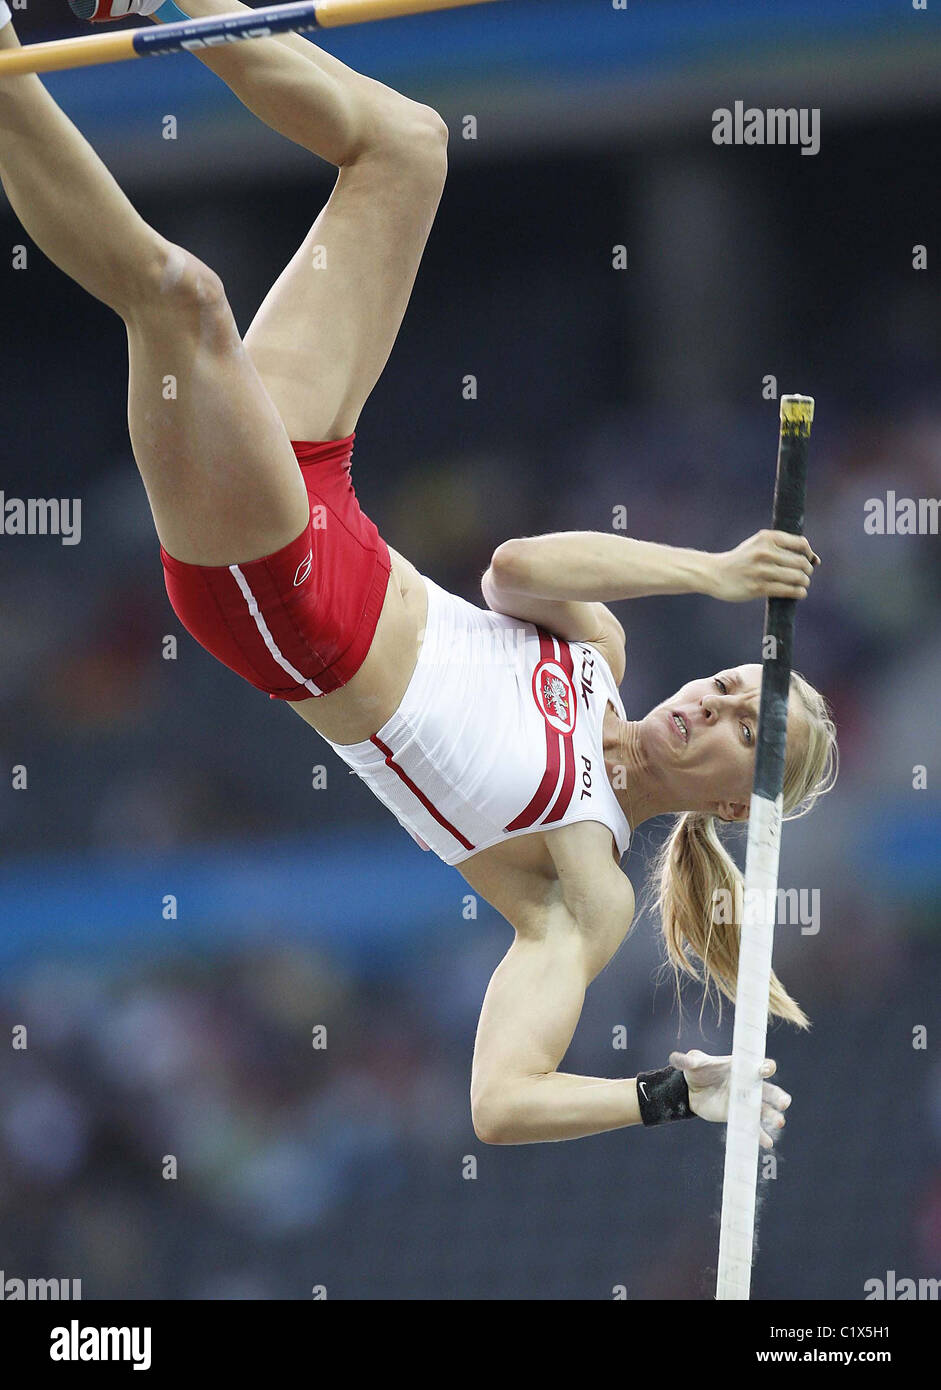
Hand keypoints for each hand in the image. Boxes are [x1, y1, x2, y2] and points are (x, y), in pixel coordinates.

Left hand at [669, 1049, 790, 1149]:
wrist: (692, 1090)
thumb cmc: (697, 1071)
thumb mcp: (692, 1063)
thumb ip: (686, 1060)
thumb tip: (674, 1057)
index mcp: (740, 1068)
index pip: (756, 1065)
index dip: (764, 1066)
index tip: (766, 1069)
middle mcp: (747, 1085)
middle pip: (767, 1089)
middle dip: (777, 1095)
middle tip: (785, 1102)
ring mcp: (745, 1102)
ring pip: (763, 1109)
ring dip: (772, 1116)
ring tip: (779, 1122)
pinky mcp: (739, 1116)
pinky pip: (752, 1127)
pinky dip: (760, 1135)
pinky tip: (767, 1143)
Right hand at [709, 530, 819, 602]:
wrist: (714, 573)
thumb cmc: (742, 560)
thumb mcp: (758, 545)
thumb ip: (783, 548)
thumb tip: (815, 560)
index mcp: (766, 538)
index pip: (801, 544)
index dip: (809, 554)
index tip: (807, 561)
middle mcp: (765, 552)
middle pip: (801, 562)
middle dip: (808, 571)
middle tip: (805, 575)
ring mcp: (761, 571)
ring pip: (797, 577)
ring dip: (804, 583)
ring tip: (802, 585)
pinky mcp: (758, 588)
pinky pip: (788, 590)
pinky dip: (799, 593)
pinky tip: (799, 593)